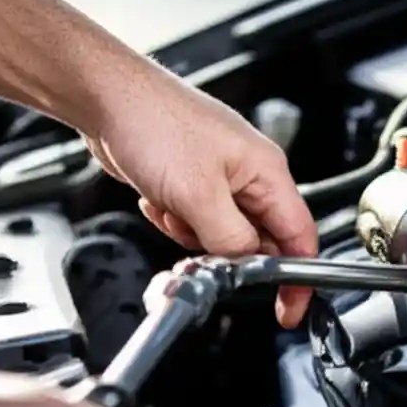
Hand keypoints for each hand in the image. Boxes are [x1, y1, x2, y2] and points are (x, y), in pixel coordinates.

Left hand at [83, 63, 317, 327]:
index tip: (288, 309)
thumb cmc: (154, 122)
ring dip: (192, 236)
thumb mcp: (197, 193)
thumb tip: (246, 264)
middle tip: (199, 253)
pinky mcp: (191, 181)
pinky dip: (174, 220)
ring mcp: (219, 177)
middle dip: (226, 253)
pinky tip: (157, 199)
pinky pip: (194, 222)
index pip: (300, 236)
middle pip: (258, 239)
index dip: (298, 278)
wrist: (106, 97)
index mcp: (266, 172)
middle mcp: (248, 175)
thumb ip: (230, 237)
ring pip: (221, 235)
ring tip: (171, 210)